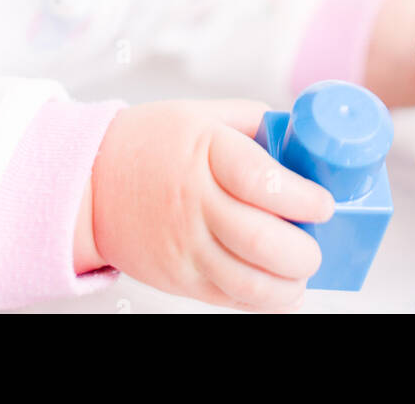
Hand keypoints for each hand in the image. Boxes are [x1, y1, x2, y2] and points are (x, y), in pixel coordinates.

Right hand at [88, 98, 334, 311]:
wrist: (90, 184)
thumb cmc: (150, 143)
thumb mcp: (202, 114)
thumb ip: (253, 122)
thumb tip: (303, 138)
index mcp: (205, 152)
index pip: (260, 180)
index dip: (301, 197)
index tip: (324, 204)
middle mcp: (194, 202)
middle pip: (261, 240)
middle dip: (304, 250)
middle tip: (318, 241)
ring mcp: (186, 246)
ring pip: (249, 282)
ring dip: (290, 283)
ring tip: (303, 270)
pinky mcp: (180, 279)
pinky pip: (230, 300)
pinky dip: (264, 301)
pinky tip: (281, 289)